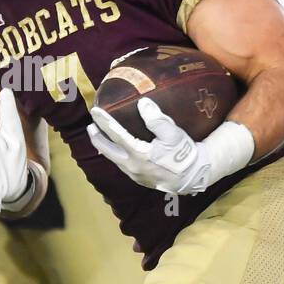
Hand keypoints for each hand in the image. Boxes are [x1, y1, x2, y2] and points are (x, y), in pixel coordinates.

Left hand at [87, 99, 215, 195]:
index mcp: (139, 154)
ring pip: (113, 159)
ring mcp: (134, 175)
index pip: (116, 134)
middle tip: (90, 126)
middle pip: (107, 150)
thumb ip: (157, 119)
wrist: (193, 176)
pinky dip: (115, 155)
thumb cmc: (183, 154)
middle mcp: (132, 166)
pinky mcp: (139, 179)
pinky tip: (116, 150)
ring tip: (99, 136)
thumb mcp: (173, 134)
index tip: (95, 111)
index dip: (104, 121)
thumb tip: (142, 103)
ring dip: (105, 147)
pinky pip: (121, 165)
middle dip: (97, 138)